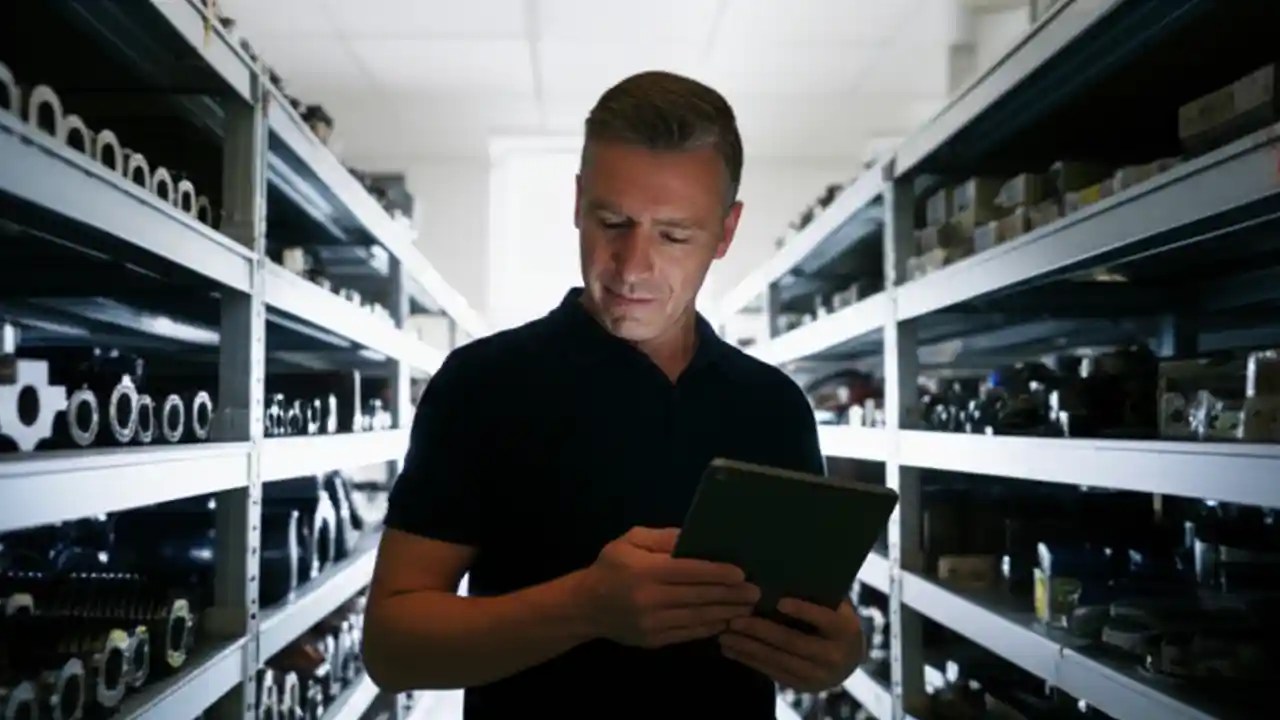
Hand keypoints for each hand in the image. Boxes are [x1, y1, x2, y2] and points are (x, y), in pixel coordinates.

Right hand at [577, 527, 759, 648]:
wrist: (586, 607)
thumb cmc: (611, 567)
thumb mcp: (630, 540)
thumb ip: (662, 538)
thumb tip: (694, 537)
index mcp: (645, 571)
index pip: (689, 572)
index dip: (717, 573)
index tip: (741, 573)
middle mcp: (650, 599)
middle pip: (699, 597)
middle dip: (731, 595)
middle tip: (756, 592)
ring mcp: (652, 623)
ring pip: (698, 618)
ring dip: (726, 613)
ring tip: (748, 607)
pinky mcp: (655, 640)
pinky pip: (689, 633)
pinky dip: (710, 627)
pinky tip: (725, 620)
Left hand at [718, 597, 863, 691]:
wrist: (848, 660)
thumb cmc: (832, 620)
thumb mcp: (833, 606)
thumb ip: (816, 593)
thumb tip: (785, 568)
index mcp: (845, 629)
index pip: (824, 618)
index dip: (803, 611)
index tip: (779, 602)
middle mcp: (834, 655)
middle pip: (793, 642)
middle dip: (761, 631)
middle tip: (735, 620)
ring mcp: (818, 675)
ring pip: (778, 660)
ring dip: (748, 648)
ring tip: (725, 636)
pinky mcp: (802, 686)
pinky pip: (772, 673)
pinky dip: (749, 660)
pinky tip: (731, 649)